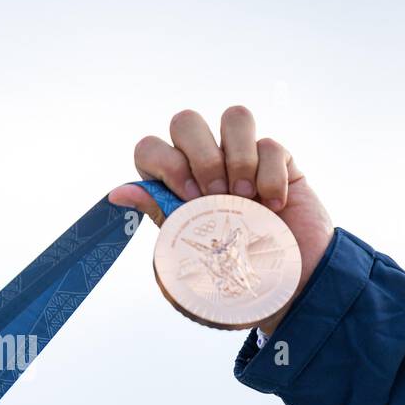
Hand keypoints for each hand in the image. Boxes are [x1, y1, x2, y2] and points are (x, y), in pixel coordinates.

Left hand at [108, 106, 334, 334]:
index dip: (166, 164)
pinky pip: (271, 145)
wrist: (286, 288)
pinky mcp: (279, 161)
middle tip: (215, 195)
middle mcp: (204, 165)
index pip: (150, 148)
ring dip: (238, 157)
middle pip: (186, 121)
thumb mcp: (188, 252)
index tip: (188, 197)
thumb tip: (118, 193)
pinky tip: (275, 207)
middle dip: (200, 156)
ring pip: (234, 117)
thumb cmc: (231, 275)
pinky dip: (272, 177)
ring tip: (245, 197)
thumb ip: (160, 214)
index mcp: (174, 185)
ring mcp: (242, 158)